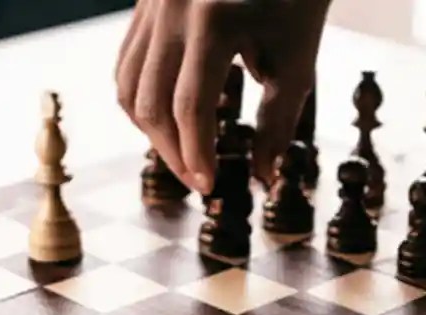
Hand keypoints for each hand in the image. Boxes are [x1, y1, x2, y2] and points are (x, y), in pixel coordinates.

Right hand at [116, 0, 330, 193]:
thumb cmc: (297, 0)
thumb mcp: (298, 61)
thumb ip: (278, 123)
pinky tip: (168, 119)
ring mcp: (152, 2)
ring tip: (183, 153)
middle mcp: (173, 8)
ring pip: (128, 85)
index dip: (196, 154)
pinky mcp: (145, 2)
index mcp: (214, 21)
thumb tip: (261, 178)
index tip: (210, 185)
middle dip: (172, 151)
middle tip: (198, 178)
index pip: (189, 108)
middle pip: (150, 103)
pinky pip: (127, 61)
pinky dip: (142, 97)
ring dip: (151, 130)